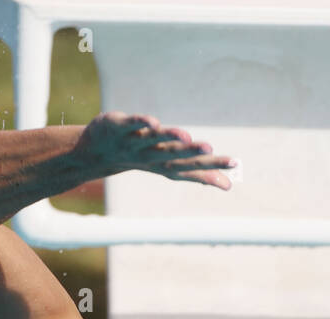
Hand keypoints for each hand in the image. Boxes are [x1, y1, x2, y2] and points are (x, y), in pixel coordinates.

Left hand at [78, 111, 234, 188]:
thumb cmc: (141, 158)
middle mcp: (152, 156)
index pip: (191, 167)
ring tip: (186, 136)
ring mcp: (134, 142)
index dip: (212, 168)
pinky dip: (141, 123)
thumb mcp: (170, 168)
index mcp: (166, 165)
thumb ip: (198, 174)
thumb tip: (228, 186)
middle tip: (212, 150)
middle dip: (192, 154)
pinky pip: (132, 125)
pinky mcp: (119, 127)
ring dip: (170, 139)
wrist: (95, 153)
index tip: (234, 164)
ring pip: (155, 141)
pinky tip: (154, 122)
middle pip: (174, 155)